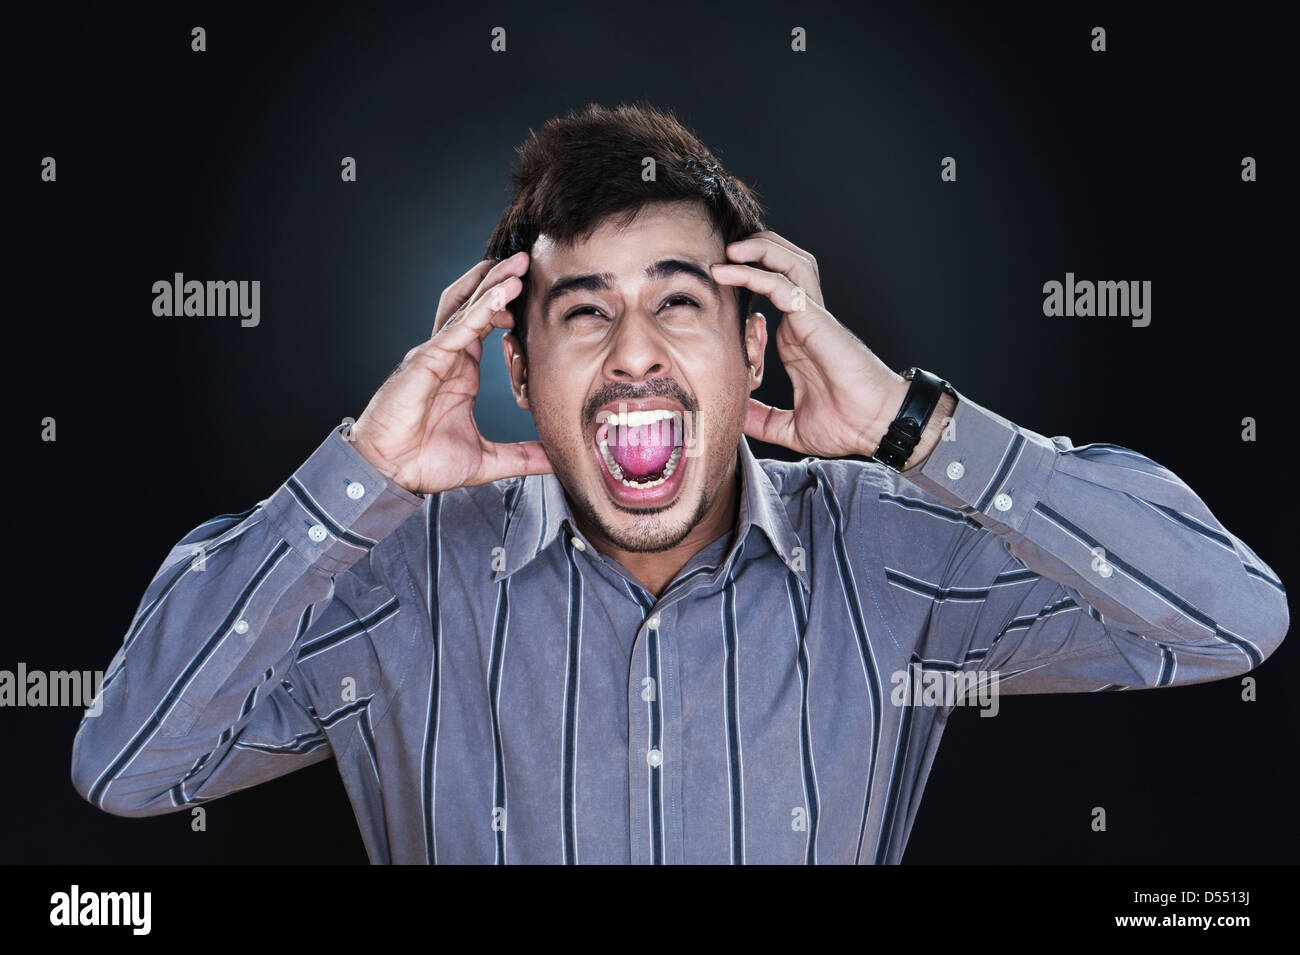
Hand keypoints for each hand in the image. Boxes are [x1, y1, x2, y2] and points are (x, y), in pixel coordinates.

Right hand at [349, 252, 551, 493]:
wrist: (389, 474)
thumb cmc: (425, 463)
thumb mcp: (488, 460)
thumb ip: (524, 456)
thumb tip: (555, 459)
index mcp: (461, 372)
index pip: (485, 326)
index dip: (506, 309)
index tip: (532, 301)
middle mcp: (448, 357)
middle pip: (473, 306)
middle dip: (498, 281)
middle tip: (525, 261)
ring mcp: (435, 355)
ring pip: (464, 309)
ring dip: (490, 285)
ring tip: (514, 265)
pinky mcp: (425, 362)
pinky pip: (455, 330)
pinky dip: (478, 311)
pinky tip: (499, 297)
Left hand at [710, 231, 912, 459]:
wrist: (877, 427)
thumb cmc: (846, 425)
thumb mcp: (789, 426)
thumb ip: (761, 419)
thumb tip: (734, 418)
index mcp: (796, 339)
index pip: (769, 296)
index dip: (743, 286)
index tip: (715, 293)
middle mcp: (803, 321)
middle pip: (781, 265)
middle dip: (753, 251)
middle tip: (720, 252)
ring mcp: (810, 316)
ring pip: (786, 262)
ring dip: (756, 249)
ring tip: (728, 249)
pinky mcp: (814, 319)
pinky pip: (781, 283)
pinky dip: (754, 272)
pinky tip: (731, 269)